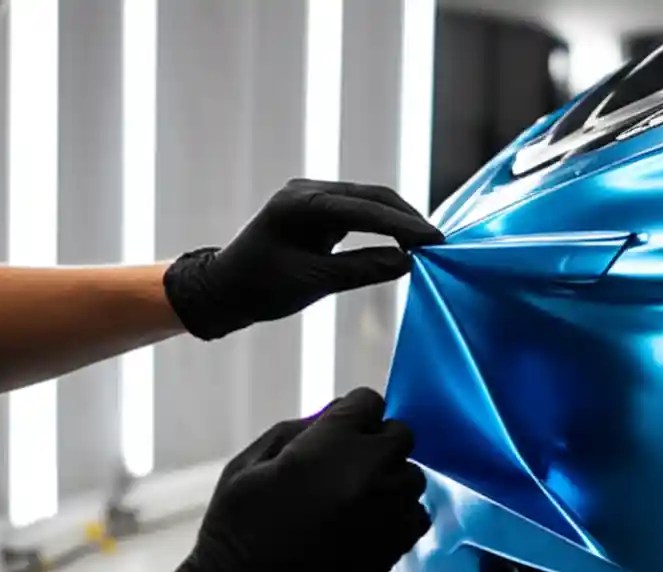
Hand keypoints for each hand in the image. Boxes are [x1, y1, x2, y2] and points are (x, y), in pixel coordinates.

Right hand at [147, 388, 430, 571]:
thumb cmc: (236, 531)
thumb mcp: (250, 464)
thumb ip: (298, 430)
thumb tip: (334, 415)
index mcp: (332, 445)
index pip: (369, 401)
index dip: (353, 414)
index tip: (340, 431)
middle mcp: (371, 472)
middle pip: (401, 434)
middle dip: (376, 442)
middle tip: (346, 465)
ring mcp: (389, 510)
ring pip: (412, 476)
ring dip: (389, 480)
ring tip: (353, 500)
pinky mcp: (396, 547)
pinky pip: (417, 515)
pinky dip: (399, 515)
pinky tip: (368, 525)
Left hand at [163, 179, 441, 339]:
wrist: (223, 289)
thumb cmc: (260, 288)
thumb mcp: (313, 283)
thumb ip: (361, 270)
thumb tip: (407, 263)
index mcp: (299, 204)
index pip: (364, 208)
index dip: (404, 225)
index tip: (435, 242)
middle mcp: (306, 191)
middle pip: (372, 196)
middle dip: (408, 218)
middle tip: (439, 244)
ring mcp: (312, 196)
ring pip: (369, 200)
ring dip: (399, 220)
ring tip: (427, 244)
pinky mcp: (317, 208)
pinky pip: (359, 210)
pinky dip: (383, 224)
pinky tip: (403, 240)